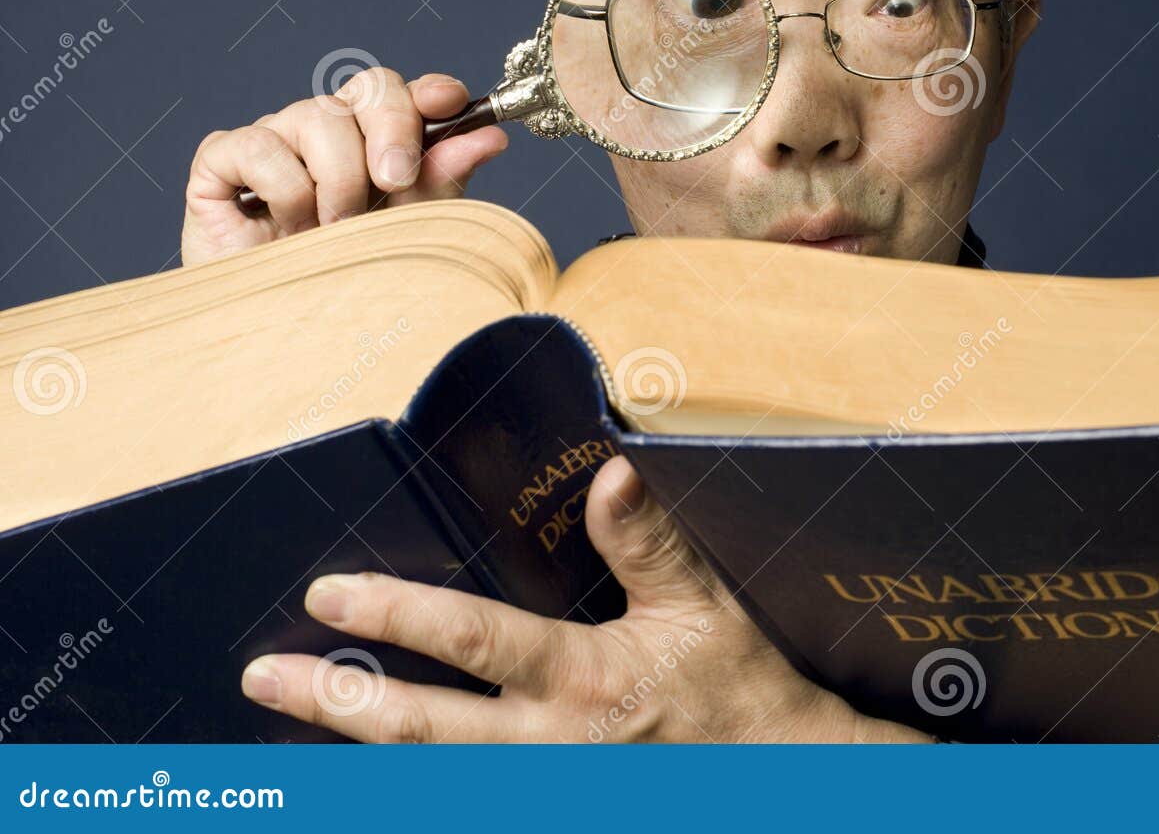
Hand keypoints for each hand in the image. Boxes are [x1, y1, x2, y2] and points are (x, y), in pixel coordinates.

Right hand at [181, 68, 507, 266]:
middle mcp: (327, 129)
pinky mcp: (221, 158)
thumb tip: (492, 137)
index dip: (428, 92)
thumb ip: (441, 182)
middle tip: (395, 183)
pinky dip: (284, 191)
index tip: (449, 103)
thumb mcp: (405, 231)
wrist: (273, 334)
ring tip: (334, 232)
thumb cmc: (343, 280)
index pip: (404, 92)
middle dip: (393, 131)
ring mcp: (274, 137)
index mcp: (374, 140)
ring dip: (338, 182)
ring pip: (319, 117)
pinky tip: (282, 229)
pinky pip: (260, 145)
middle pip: (370, 88)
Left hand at [239, 455, 929, 742]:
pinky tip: (364, 776)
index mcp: (587, 683)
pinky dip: (406, 787)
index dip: (397, 617)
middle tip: (265, 675)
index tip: (329, 595)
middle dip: (337, 703)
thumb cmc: (738, 687)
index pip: (475, 644)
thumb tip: (608, 470)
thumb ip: (646, 542)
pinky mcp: (548, 812)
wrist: (781, 779)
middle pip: (421, 733)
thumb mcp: (701, 606)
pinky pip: (462, 803)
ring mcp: (544, 794)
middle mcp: (551, 751)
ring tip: (286, 733)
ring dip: (352, 759)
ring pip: (428, 782)